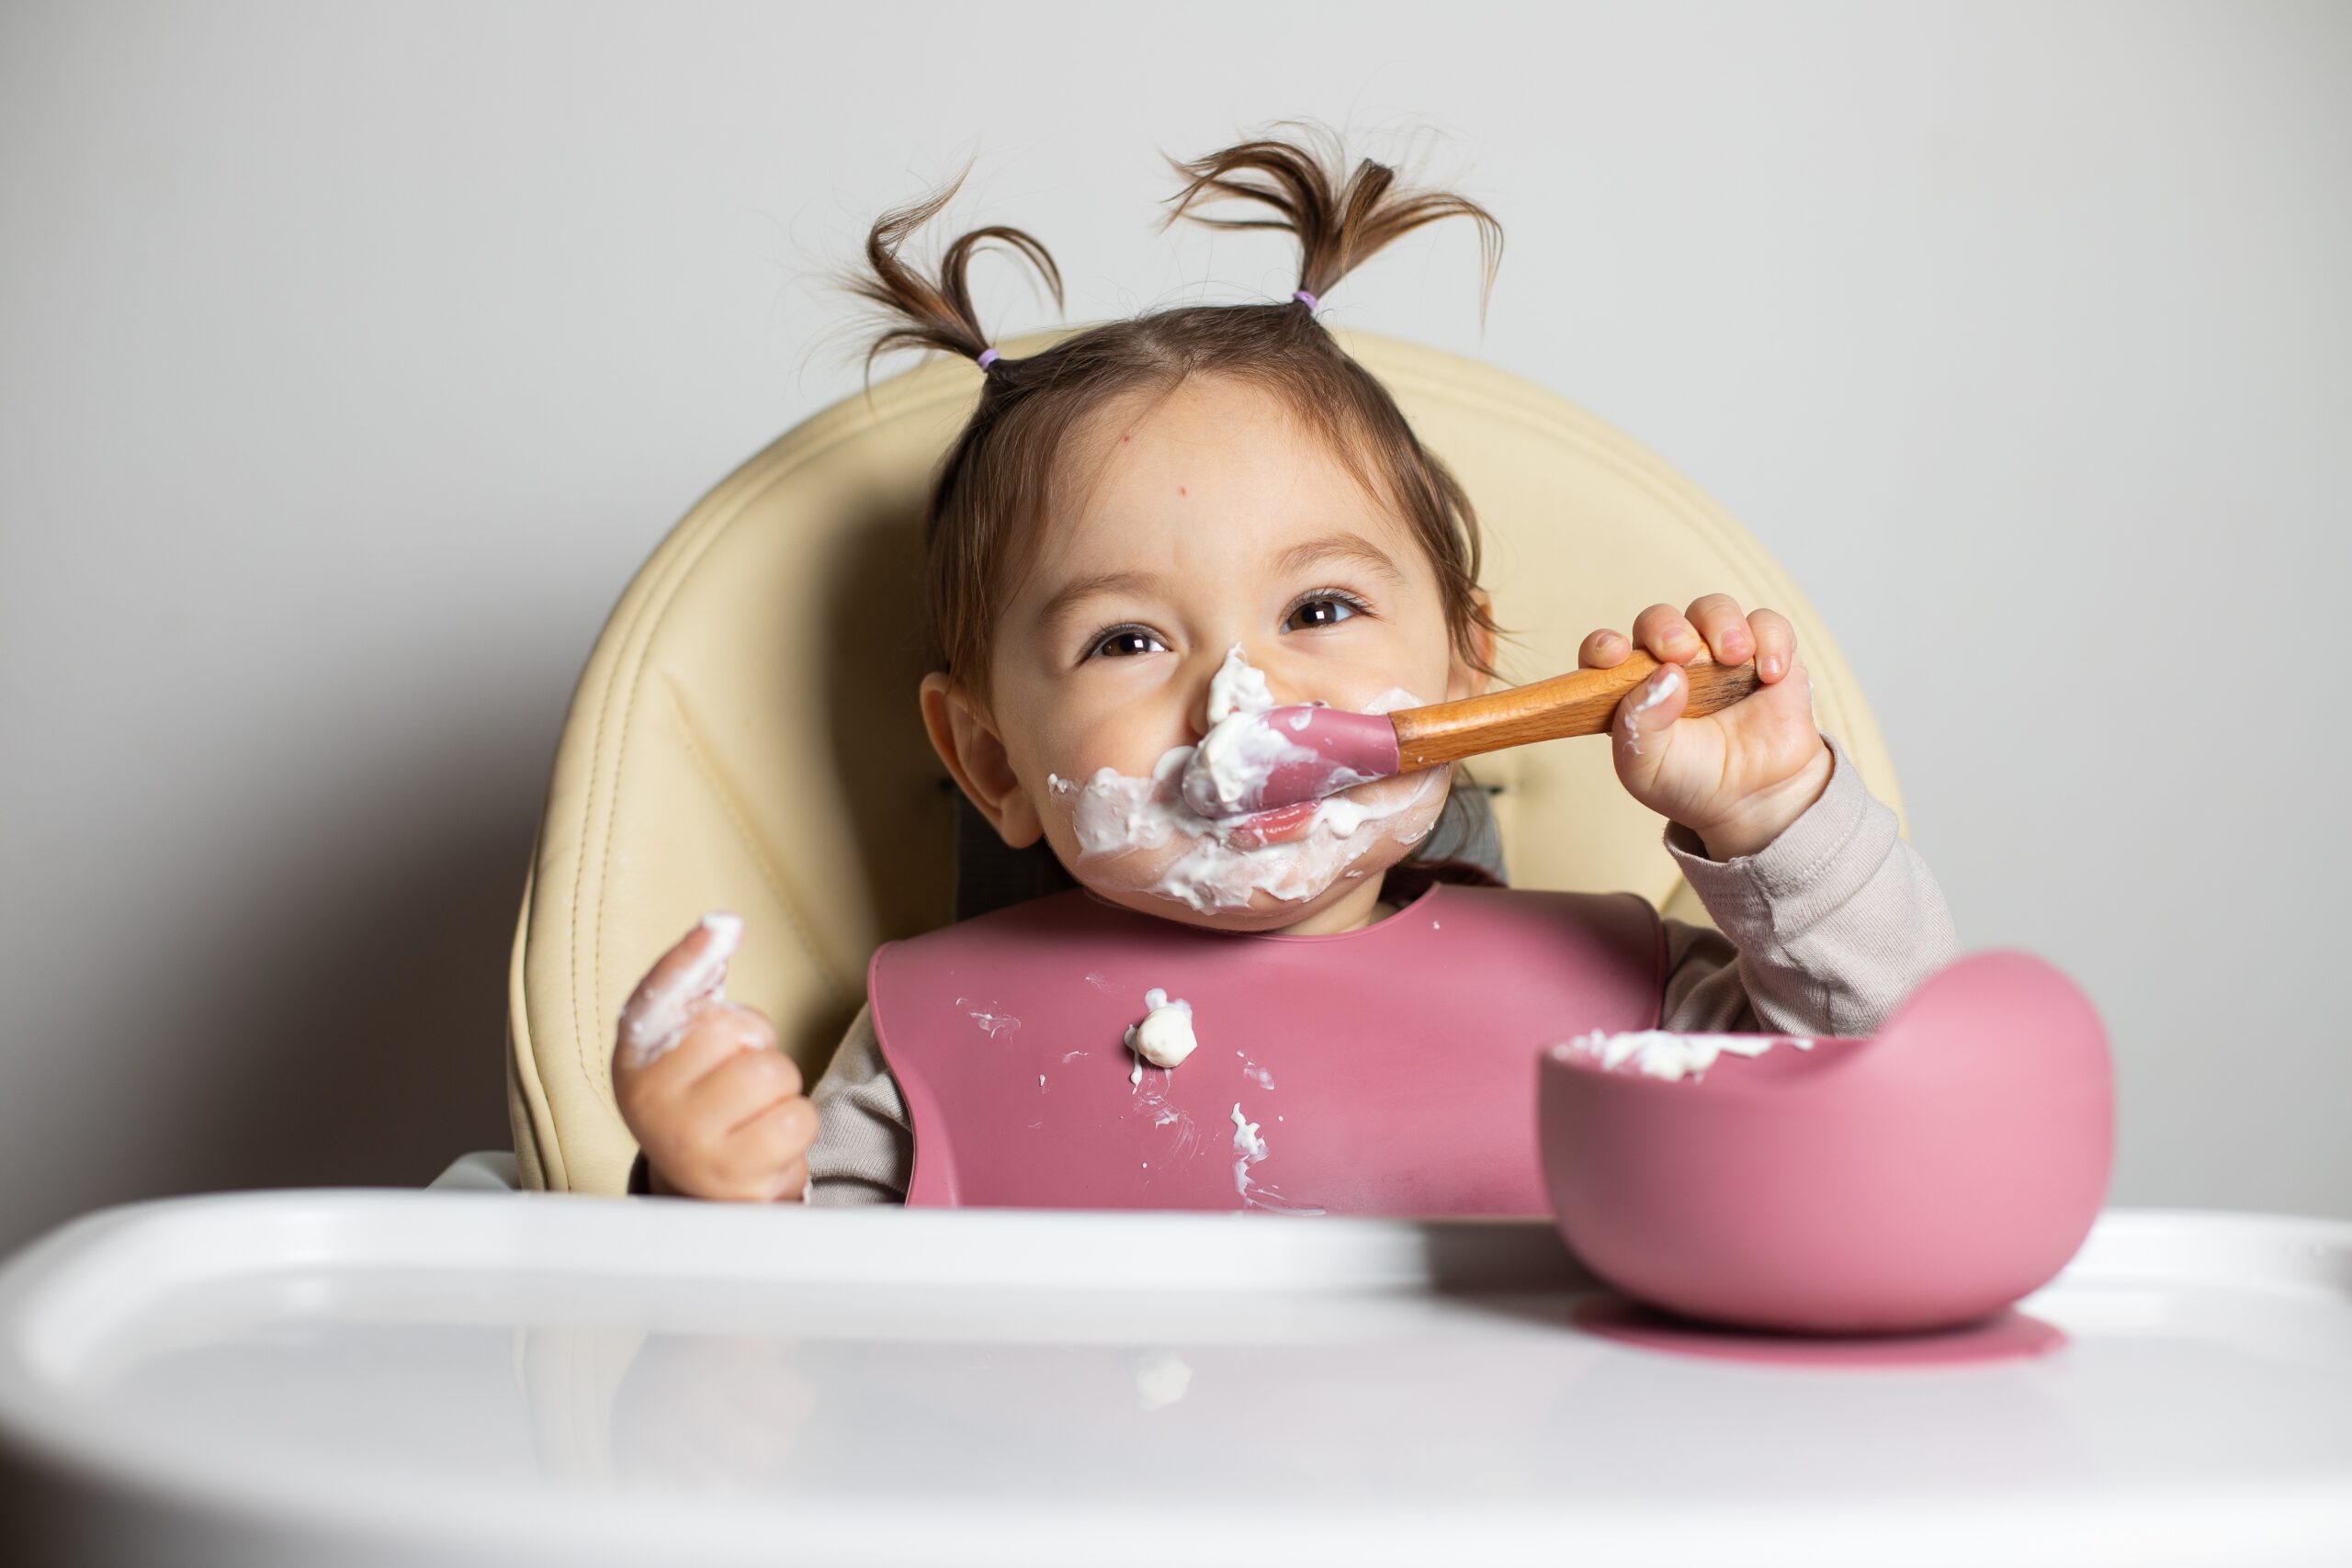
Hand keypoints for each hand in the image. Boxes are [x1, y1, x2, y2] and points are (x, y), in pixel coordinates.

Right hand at [611, 914, 816, 1200]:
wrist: (702, 1186)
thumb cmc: (702, 1100)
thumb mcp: (689, 1049)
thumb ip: (700, 988)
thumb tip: (723, 925)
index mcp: (636, 1056)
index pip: (661, 995)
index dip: (690, 957)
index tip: (722, 926)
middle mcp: (650, 1097)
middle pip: (737, 1031)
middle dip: (760, 1046)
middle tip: (742, 1075)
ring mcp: (687, 1139)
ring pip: (773, 1074)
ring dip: (783, 1089)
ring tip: (755, 1111)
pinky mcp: (730, 1174)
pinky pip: (796, 1120)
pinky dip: (796, 1126)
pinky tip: (766, 1142)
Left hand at [1578, 594, 1831, 859]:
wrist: (1757, 799)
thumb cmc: (1692, 780)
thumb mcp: (1648, 768)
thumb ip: (1640, 726)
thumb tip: (1664, 676)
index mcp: (1633, 687)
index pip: (1606, 652)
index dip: (1604, 646)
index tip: (1614, 655)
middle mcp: (1673, 663)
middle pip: (1660, 619)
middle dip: (1666, 627)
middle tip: (1681, 652)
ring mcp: (1719, 654)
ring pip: (1713, 609)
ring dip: (1722, 623)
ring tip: (1735, 656)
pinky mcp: (1766, 653)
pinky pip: (1768, 625)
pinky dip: (1771, 640)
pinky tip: (1771, 674)